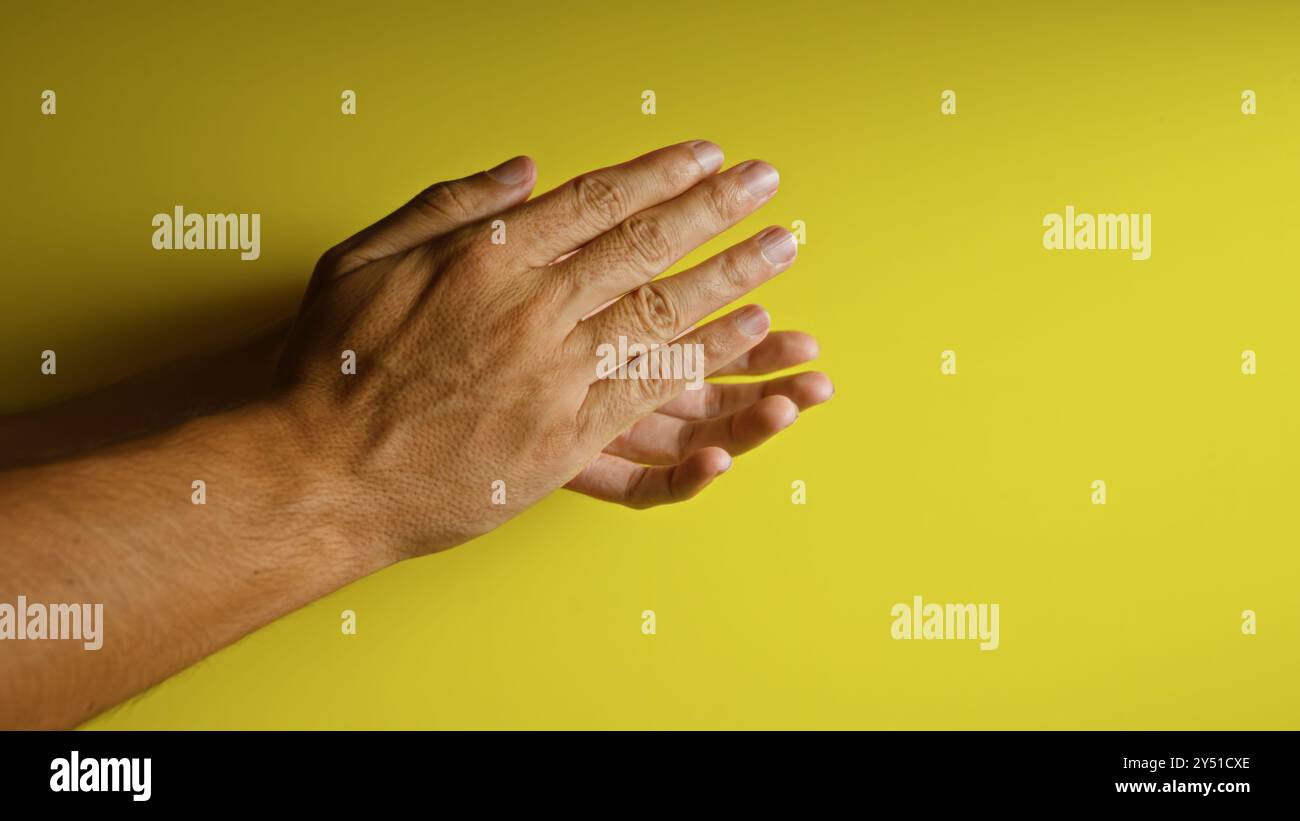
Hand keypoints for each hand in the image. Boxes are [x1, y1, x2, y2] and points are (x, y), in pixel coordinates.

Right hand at [272, 142, 831, 559]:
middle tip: (765, 183)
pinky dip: (705, 354)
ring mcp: (555, 371)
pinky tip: (747, 328)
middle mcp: (533, 305)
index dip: (657, 175)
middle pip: (644, 245)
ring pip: (663, 311)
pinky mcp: (567, 434)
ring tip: (780, 246)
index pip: (594, 201)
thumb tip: (526, 169)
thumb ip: (447, 205)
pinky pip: (653, 385)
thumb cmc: (330, 367)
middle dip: (714, 210)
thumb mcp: (362, 258)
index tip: (703, 157)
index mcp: (487, 256)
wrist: (321, 471)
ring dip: (732, 275)